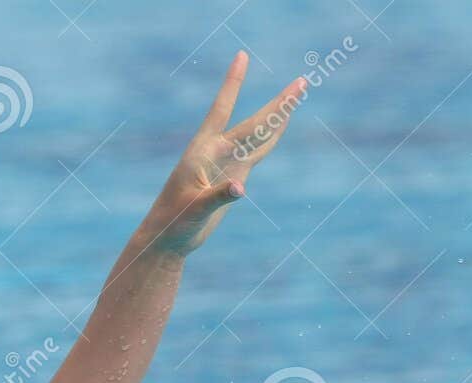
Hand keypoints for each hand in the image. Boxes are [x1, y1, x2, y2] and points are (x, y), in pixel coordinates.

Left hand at [139, 51, 305, 256]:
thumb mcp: (195, 209)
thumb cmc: (175, 222)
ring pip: (259, 135)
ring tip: (295, 95)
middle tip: (303, 82)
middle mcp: (218, 151)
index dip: (233, 82)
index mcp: (205, 150)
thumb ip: (217, 197)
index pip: (222, 108)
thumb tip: (241, 190)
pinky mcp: (233, 178)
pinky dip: (271, 139)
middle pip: (255, 122)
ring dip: (278, 116)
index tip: (242, 55)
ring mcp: (227, 164)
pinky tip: (279, 127)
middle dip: (279, 103)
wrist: (168, 237)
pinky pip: (257, 153)